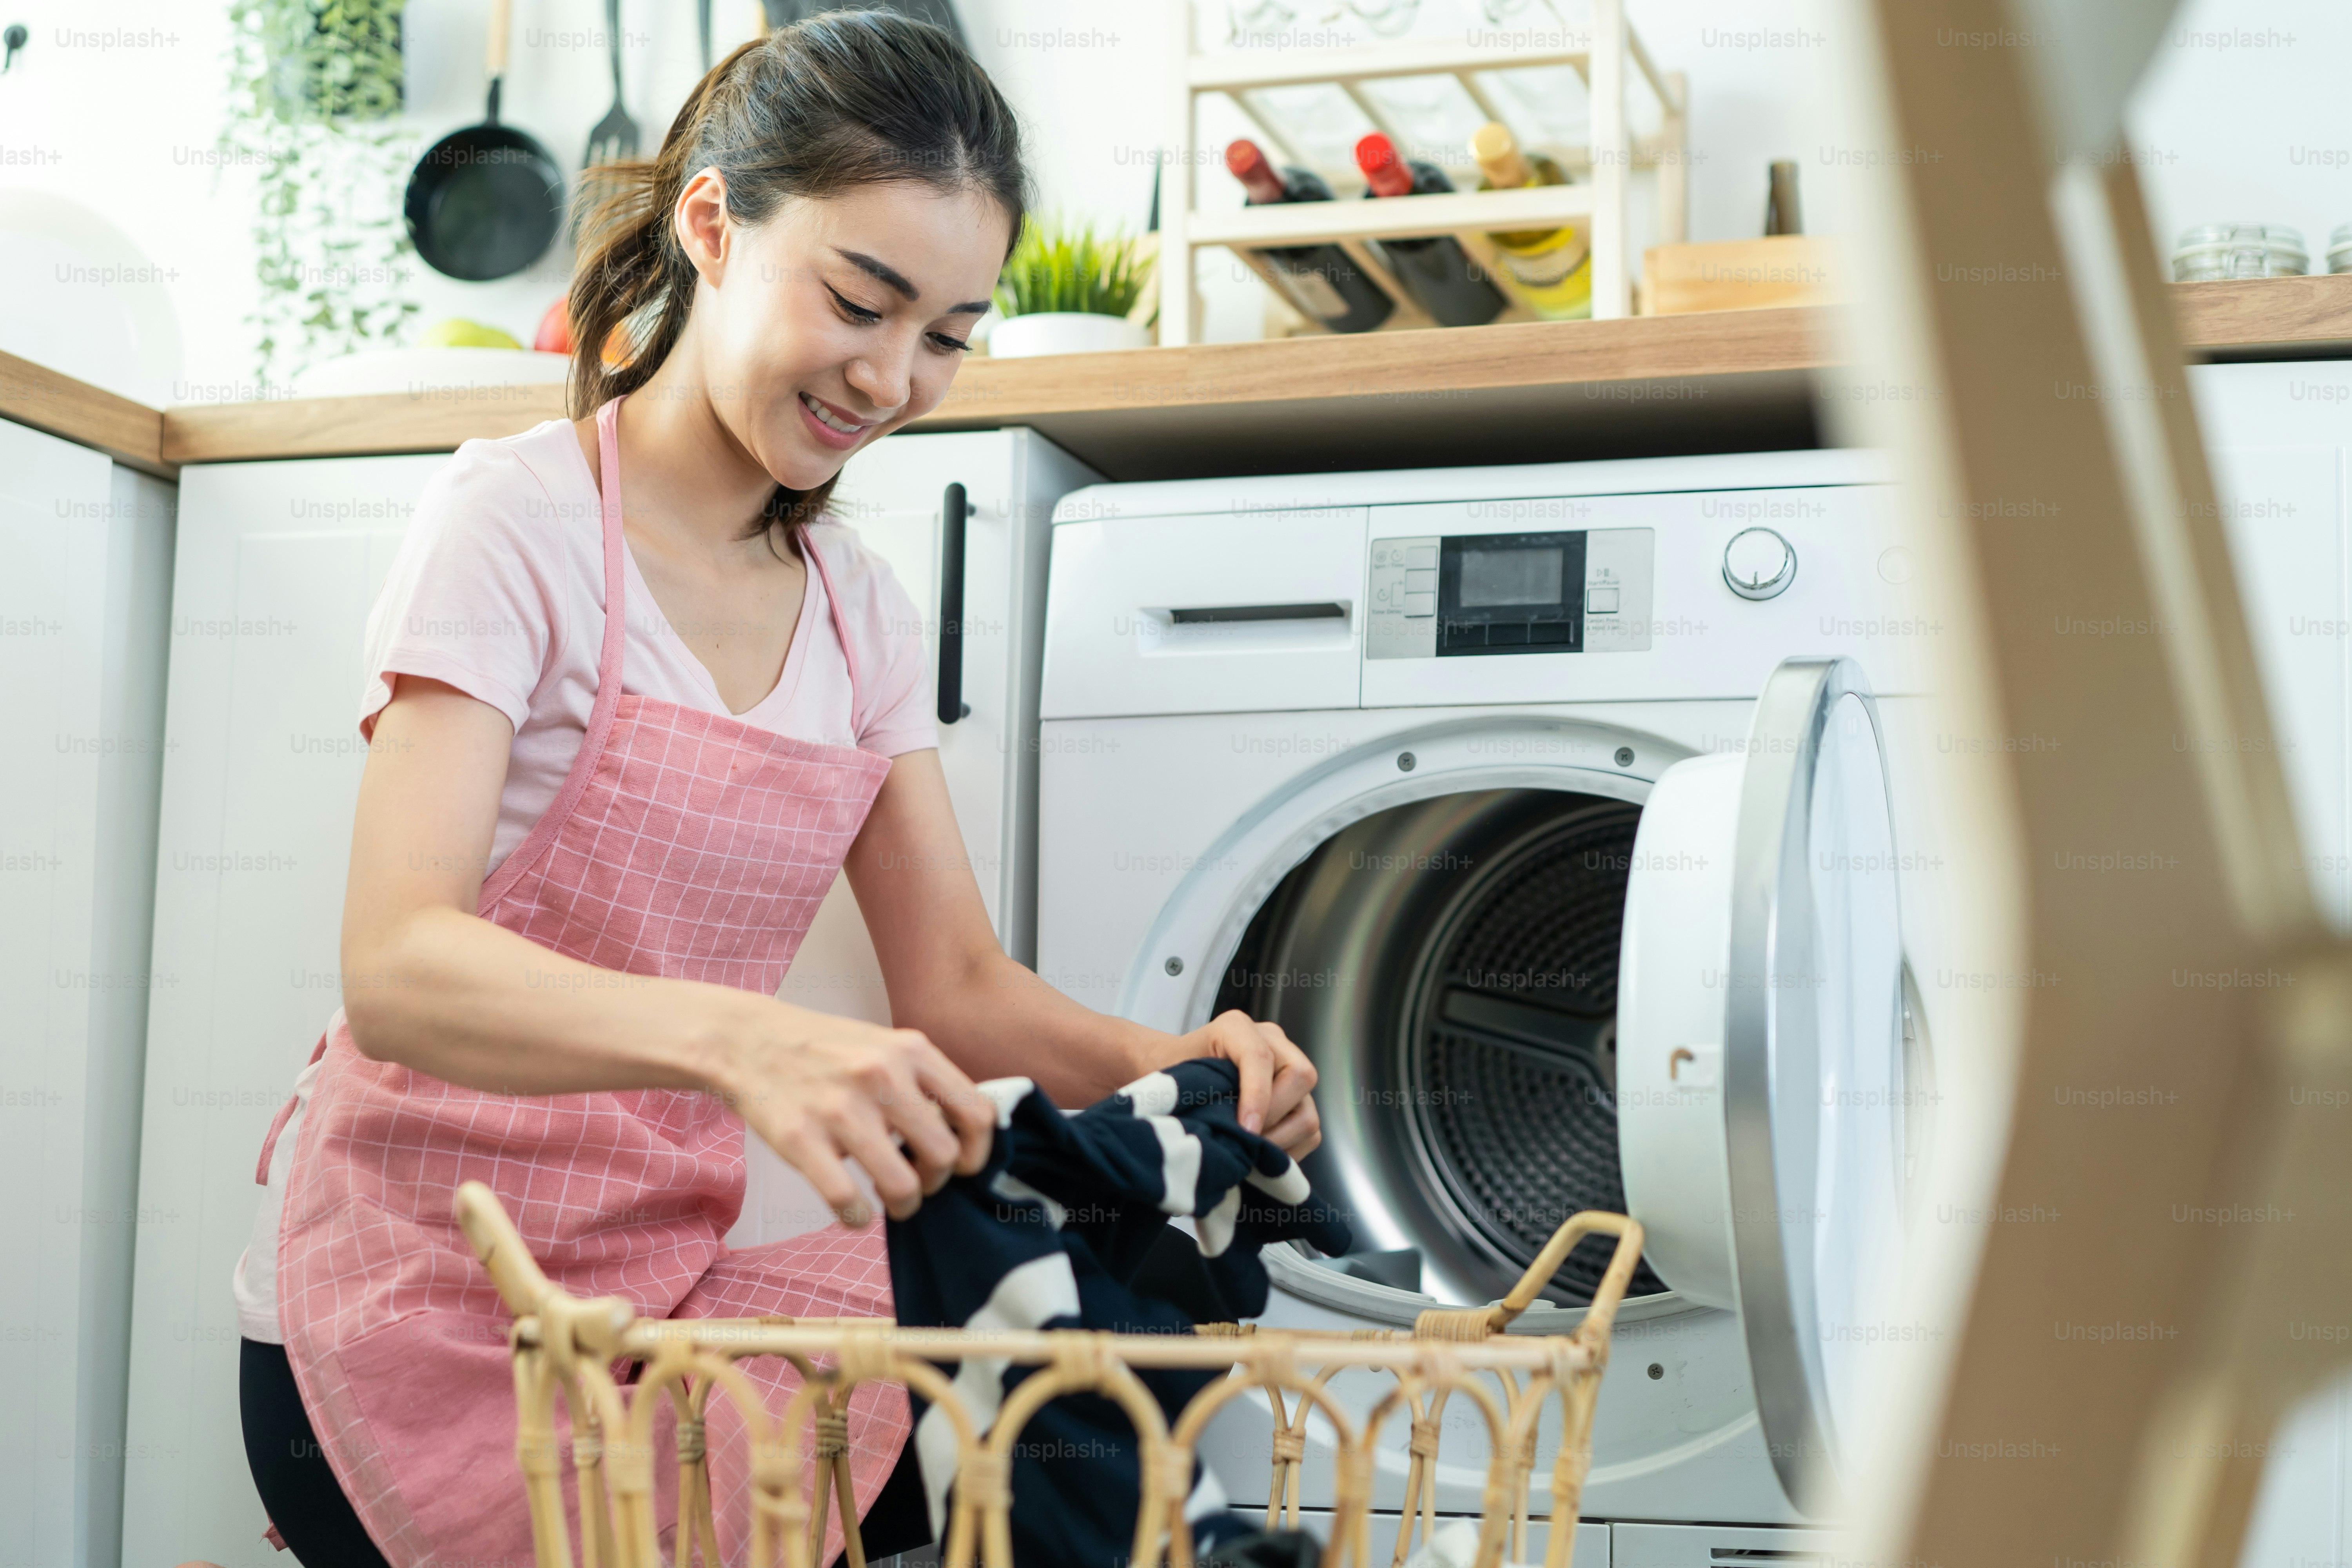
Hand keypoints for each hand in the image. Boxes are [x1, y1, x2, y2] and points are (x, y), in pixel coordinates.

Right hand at [705, 1001, 995, 1225]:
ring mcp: (840, 1110)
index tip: (960, 1165)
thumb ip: (923, 1080)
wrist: (746, 1040)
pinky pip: (846, 1202)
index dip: (976, 1151)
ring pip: (901, 1186)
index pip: (977, 1112)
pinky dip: (856, 1218)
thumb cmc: (822, 1049)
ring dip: (903, 1205)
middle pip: (943, 1156)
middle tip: (917, 1180)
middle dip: (936, 1181)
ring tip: (889, 1198)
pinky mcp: (800, 1139)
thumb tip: (963, 1132)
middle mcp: (881, 1077)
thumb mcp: (883, 1045)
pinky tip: (852, 1212)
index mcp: (910, 1051)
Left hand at [1164, 1010, 1320, 1158]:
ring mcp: (1289, 1071)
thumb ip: (1196, 1093)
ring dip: (1279, 1141)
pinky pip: (1309, 1132)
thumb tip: (1230, 1132)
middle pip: (1299, 1078)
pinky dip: (1286, 1150)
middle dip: (1271, 1118)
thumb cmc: (1173, 1076)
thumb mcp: (1174, 1076)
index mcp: (1237, 1028)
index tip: (1244, 1130)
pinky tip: (1257, 1154)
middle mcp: (1272, 1043)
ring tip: (1247, 1151)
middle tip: (1243, 1142)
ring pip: (1308, 1112)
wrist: (1172, 1074)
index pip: (1260, 1056)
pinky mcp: (1298, 1099)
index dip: (1256, 1096)